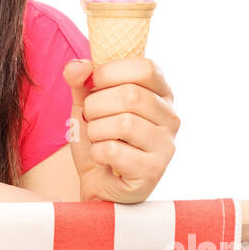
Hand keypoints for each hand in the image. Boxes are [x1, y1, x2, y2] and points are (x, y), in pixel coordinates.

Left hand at [62, 56, 179, 203]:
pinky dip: (98, 152)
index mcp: (160, 94)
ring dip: (96, 130)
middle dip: (96, 105)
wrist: (97, 183)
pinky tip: (103, 157)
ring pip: (124, 123)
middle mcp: (170, 118)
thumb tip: (77, 66)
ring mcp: (166, 146)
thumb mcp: (86, 104)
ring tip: (97, 138)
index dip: (112, 71)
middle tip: (91, 118)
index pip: (146, 67)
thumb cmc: (99, 139)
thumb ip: (80, 81)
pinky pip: (115, 151)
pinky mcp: (153, 171)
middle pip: (131, 95)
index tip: (94, 84)